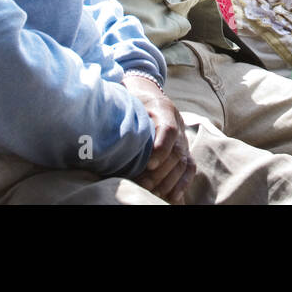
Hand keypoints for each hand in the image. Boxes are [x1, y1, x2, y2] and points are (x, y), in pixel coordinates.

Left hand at [122, 75, 194, 203]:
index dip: (161, 148)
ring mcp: (183, 139)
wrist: (147, 94)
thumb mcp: (128, 101)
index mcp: (164, 109)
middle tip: (141, 185)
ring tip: (151, 192)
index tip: (148, 164)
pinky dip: (182, 184)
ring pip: (183, 163)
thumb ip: (123, 114)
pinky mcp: (185, 151)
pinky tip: (172, 197)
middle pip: (176, 152)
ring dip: (167, 182)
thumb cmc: (133, 101)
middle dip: (159, 173)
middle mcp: (178, 125)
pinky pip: (189, 168)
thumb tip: (102, 128)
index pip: (169, 130)